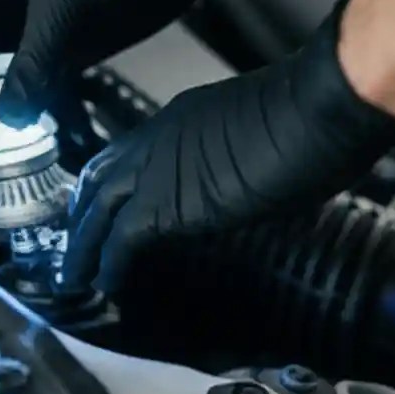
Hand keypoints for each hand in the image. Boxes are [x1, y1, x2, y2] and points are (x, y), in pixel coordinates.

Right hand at [0, 0, 272, 128]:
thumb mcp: (67, 5)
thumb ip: (33, 62)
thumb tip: (9, 115)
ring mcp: (43, 19)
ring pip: (14, 71)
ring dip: (16, 105)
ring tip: (19, 143)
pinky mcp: (74, 40)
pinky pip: (50, 78)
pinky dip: (51, 105)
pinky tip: (58, 132)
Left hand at [59, 1, 394, 295]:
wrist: (320, 106)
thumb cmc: (317, 112)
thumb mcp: (265, 131)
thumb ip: (243, 154)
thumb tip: (256, 176)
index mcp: (183, 117)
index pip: (128, 152)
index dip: (109, 182)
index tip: (102, 206)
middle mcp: (157, 138)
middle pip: (99, 179)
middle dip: (82, 214)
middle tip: (74, 244)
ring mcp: (155, 169)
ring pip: (97, 212)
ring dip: (83, 248)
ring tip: (75, 277)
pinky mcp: (163, 203)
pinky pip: (120, 241)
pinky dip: (108, 267)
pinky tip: (106, 287)